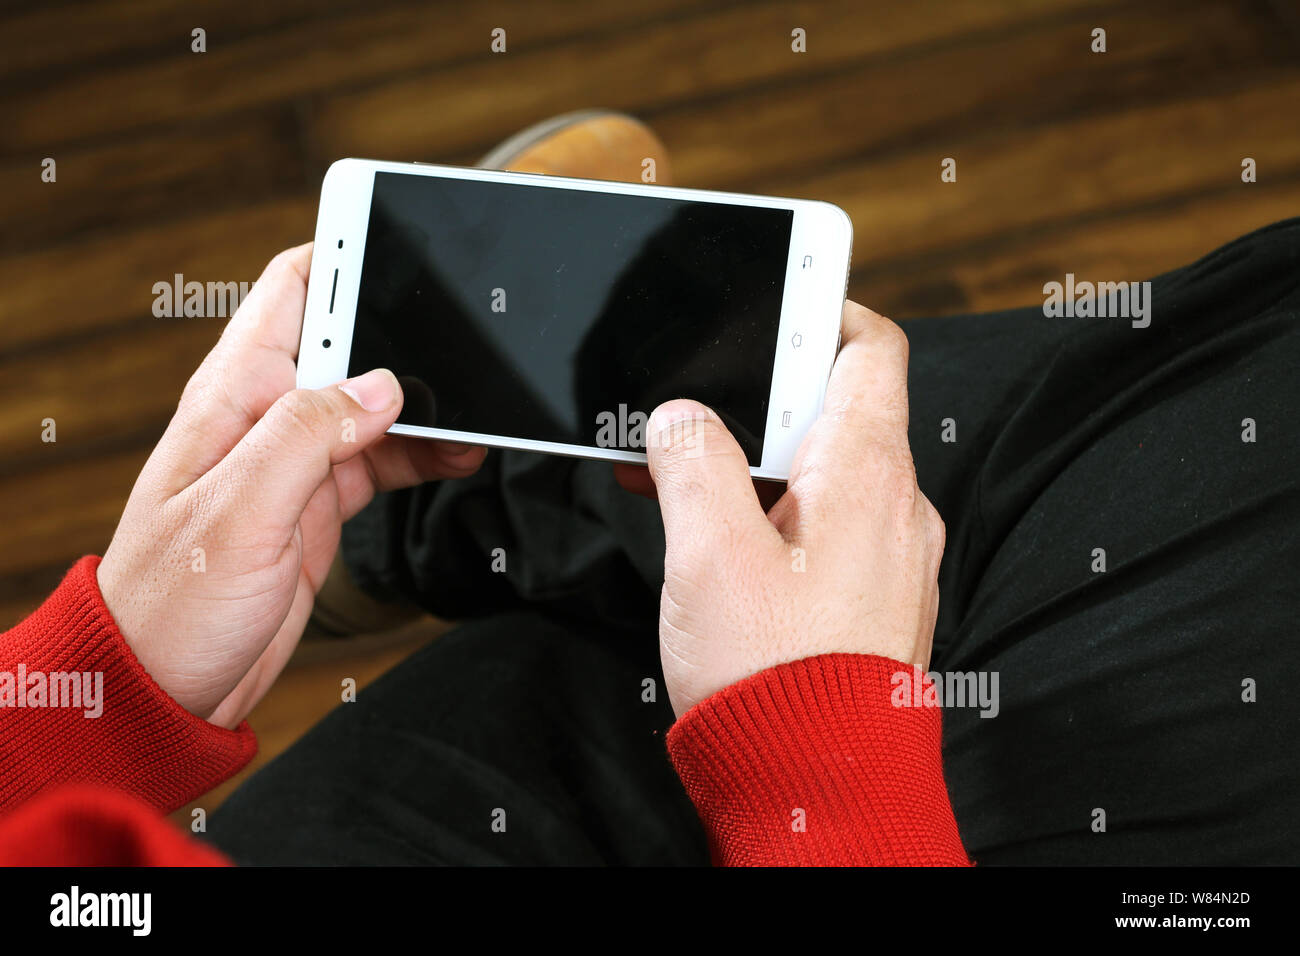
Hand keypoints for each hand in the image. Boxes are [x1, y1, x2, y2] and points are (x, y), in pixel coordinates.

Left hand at [97, 244, 485, 727]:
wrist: (166, 686)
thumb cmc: (172, 602)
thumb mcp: (240, 510)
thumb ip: (309, 435)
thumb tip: (382, 384)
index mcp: (236, 394)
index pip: (295, 287)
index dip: (348, 251)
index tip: (407, 238)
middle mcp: (268, 415)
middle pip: (352, 338)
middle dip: (409, 332)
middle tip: (468, 340)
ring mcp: (297, 459)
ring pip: (378, 402)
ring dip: (430, 402)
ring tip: (479, 412)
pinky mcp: (320, 503)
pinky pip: (385, 457)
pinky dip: (427, 452)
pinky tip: (460, 455)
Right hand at [625, 301, 943, 716]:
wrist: (816, 789)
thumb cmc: (773, 679)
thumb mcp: (709, 553)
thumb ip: (692, 464)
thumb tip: (681, 417)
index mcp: (866, 475)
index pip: (870, 349)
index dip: (823, 307)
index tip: (775, 291)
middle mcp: (895, 508)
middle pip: (835, 408)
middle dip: (758, 397)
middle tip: (691, 404)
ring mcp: (889, 557)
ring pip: (822, 473)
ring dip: (754, 462)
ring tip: (680, 479)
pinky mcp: (869, 599)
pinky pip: (825, 527)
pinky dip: (772, 512)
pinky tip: (715, 538)